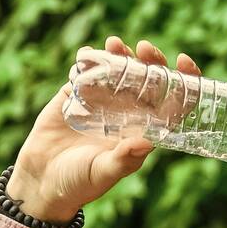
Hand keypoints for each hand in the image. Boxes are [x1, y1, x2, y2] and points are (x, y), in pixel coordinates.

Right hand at [6, 35, 201, 222]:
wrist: (42, 180)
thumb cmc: (80, 183)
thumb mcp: (104, 173)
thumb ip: (124, 159)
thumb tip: (148, 142)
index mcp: (144, 131)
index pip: (173, 103)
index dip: (184, 82)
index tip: (183, 61)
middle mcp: (128, 113)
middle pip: (149, 79)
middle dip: (151, 60)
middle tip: (144, 48)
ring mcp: (103, 101)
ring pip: (119, 69)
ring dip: (120, 53)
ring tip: (115, 44)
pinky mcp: (76, 94)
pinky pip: (85, 70)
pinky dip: (88, 57)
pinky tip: (88, 53)